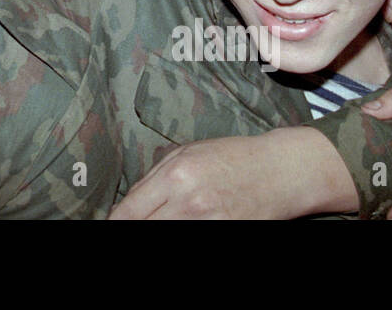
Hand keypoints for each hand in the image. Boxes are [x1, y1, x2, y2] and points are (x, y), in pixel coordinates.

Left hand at [109, 128, 355, 218]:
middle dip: (136, 228)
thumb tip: (130, 204)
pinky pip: (191, 239)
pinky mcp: (227, 232)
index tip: (109, 224)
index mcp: (176, 175)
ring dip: (155, 230)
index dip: (116, 222)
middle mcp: (190, 202)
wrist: (283, 170)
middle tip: (132, 224)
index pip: (131, 211)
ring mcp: (210, 221)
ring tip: (156, 222)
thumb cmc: (234, 156)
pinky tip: (180, 224)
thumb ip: (155, 178)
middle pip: (145, 227)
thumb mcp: (188, 153)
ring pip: (166, 234)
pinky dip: (181, 234)